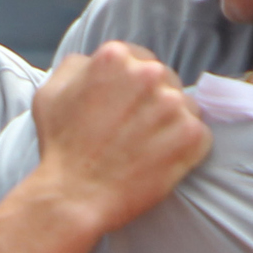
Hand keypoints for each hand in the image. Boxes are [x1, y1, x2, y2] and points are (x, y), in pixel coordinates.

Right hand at [31, 41, 208, 232]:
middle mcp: (149, 74)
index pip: (140, 60)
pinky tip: (162, 160)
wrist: (75, 195)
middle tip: (135, 131)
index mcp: (116, 57)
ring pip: (185, 107)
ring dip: (172, 124)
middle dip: (154, 102)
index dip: (133, 86)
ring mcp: (173, 105)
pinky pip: (201, 135)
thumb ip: (77, 66)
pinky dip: (187, 148)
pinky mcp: (191, 136)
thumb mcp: (51, 92)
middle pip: (165, 80)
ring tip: (147, 148)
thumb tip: (94, 62)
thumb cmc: (61, 147)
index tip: (126, 107)